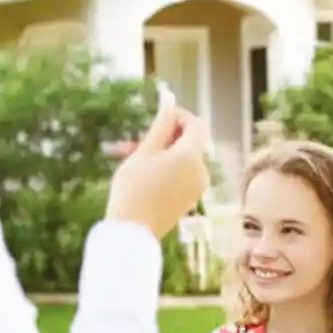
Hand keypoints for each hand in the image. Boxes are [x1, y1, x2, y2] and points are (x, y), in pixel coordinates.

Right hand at [105, 93, 209, 238]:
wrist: (132, 233)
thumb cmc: (134, 188)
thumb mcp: (144, 151)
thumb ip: (161, 124)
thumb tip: (169, 99)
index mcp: (192, 157)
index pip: (196, 124)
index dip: (178, 115)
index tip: (157, 117)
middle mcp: (201, 171)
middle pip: (190, 142)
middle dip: (165, 136)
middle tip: (136, 140)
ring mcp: (197, 187)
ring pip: (184, 159)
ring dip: (162, 152)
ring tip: (132, 157)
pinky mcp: (190, 199)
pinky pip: (183, 175)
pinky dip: (167, 168)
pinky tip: (142, 173)